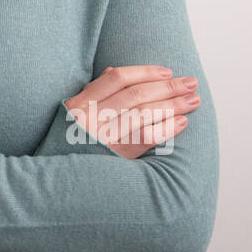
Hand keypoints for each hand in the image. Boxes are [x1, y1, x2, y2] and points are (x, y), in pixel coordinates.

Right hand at [63, 65, 199, 159]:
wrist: (58, 181)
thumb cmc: (67, 144)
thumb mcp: (70, 114)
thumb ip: (93, 93)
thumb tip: (114, 71)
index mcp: (80, 104)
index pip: (117, 78)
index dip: (145, 72)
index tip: (168, 71)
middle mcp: (92, 118)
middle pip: (136, 94)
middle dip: (167, 87)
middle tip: (191, 83)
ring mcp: (104, 138)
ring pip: (144, 114)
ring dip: (173, 105)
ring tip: (193, 100)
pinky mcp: (115, 158)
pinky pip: (146, 138)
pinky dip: (166, 128)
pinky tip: (182, 123)